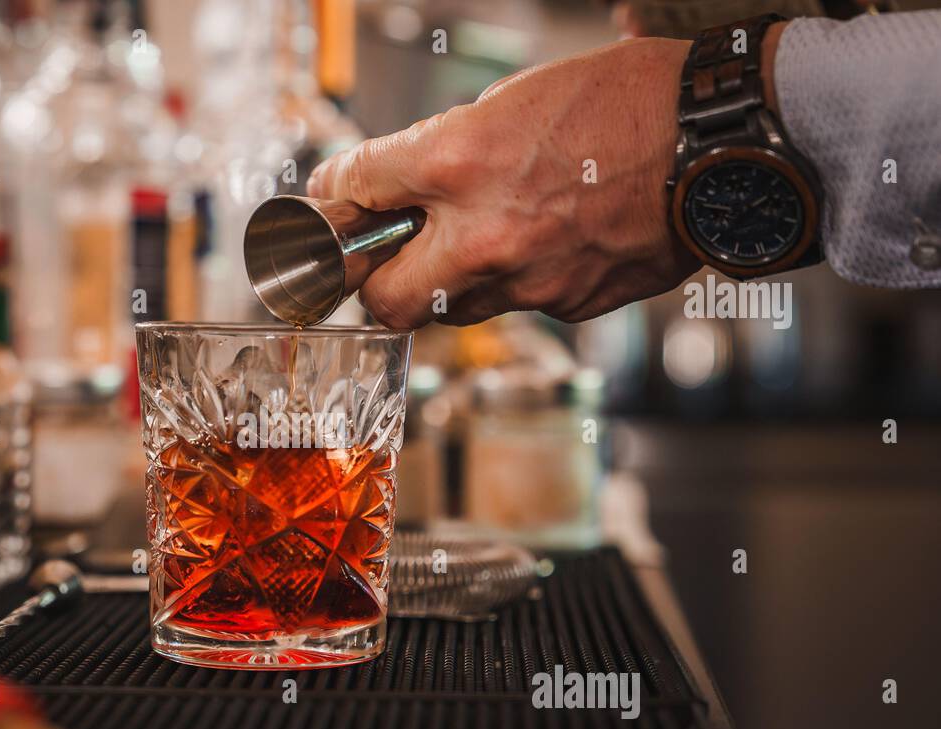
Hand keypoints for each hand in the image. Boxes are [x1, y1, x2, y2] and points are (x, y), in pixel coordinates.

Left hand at [306, 37, 702, 326]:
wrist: (713, 140)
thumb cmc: (621, 101)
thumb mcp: (510, 99)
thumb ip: (442, 149)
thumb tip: (397, 182)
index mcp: (457, 160)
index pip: (356, 188)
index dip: (334, 197)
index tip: (333, 202)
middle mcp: (481, 234)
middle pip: (382, 298)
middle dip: (374, 281)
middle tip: (384, 259)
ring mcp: (525, 279)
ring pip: (448, 312)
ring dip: (443, 285)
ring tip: (476, 243)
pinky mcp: (566, 305)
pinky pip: (512, 307)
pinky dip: (510, 284)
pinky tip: (541, 245)